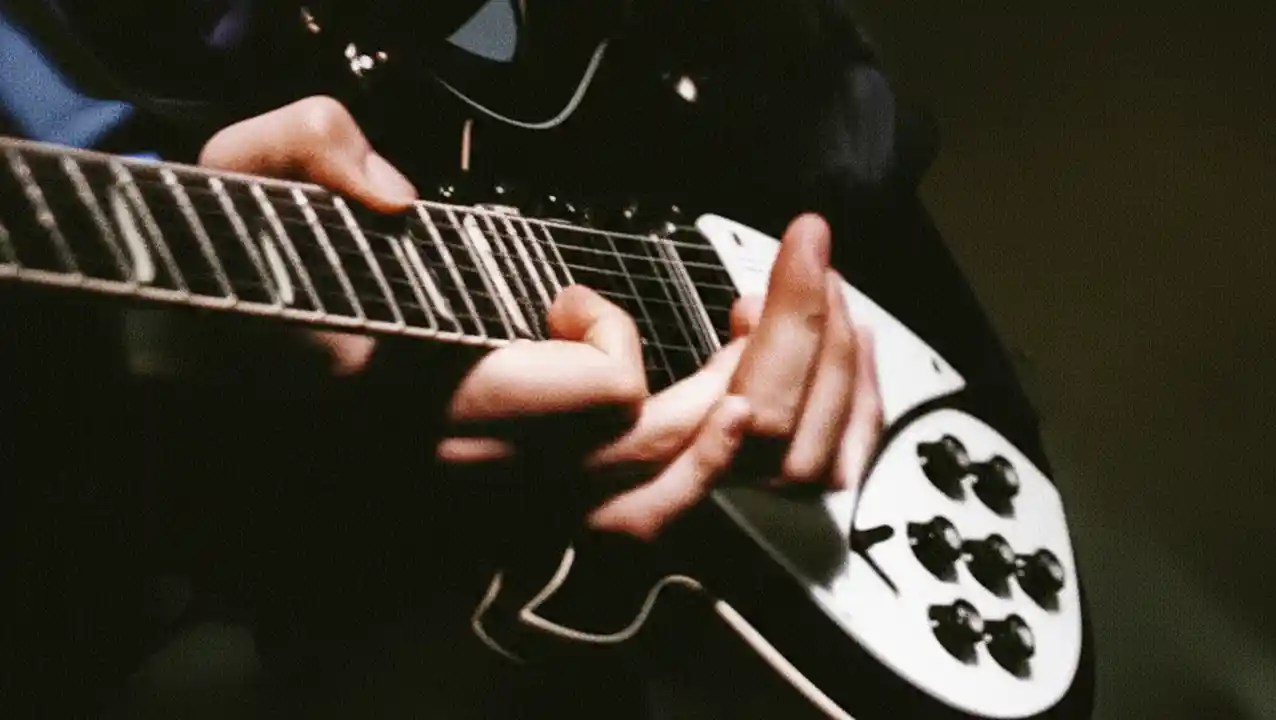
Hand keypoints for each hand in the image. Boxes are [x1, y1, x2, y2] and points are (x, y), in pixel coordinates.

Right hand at [199, 97, 883, 541]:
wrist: (238, 370)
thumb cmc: (255, 286)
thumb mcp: (246, 183)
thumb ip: (309, 153)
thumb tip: (391, 193)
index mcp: (437, 394)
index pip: (595, 402)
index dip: (609, 338)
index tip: (569, 295)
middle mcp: (493, 457)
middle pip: (673, 444)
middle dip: (769, 352)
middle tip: (804, 261)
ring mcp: (519, 479)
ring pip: (680, 485)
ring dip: (766, 403)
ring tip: (793, 316)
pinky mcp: (535, 476)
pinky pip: (657, 500)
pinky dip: (723, 451)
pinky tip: (742, 384)